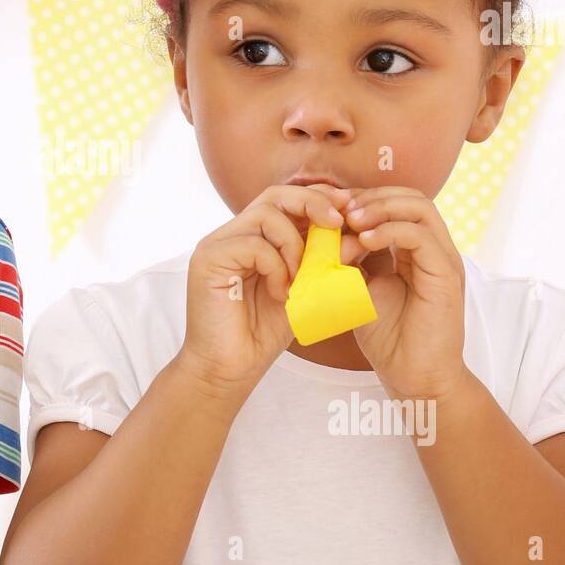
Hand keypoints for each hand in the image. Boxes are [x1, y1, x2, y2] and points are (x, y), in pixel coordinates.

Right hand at [177, 183, 353, 395]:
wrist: (229, 369)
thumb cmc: (263, 333)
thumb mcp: (304, 291)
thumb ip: (325, 263)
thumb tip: (356, 236)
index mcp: (253, 236)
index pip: (286, 199)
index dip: (318, 199)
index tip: (348, 211)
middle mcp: (232, 234)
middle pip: (275, 194)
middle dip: (312, 203)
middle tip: (337, 223)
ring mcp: (217, 244)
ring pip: (266, 215)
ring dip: (295, 245)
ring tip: (300, 279)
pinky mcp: (208, 259)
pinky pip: (254, 244)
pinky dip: (277, 266)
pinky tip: (280, 293)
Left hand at [338, 185, 468, 399]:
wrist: (414, 378)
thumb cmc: (389, 339)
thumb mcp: (360, 290)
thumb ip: (350, 262)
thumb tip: (325, 236)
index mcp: (416, 251)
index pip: (396, 205)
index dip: (363, 200)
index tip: (330, 209)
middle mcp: (435, 250)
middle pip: (410, 197)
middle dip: (371, 197)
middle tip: (339, 208)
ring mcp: (444, 260)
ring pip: (420, 208)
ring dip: (381, 207)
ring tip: (351, 220)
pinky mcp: (447, 275)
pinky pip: (421, 236)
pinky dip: (391, 230)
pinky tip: (365, 239)